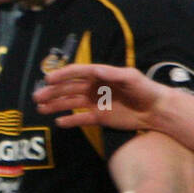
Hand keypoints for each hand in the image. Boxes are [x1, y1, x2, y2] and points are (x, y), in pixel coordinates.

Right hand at [33, 62, 168, 129]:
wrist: (156, 110)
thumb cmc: (145, 89)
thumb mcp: (131, 77)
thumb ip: (113, 73)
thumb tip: (96, 69)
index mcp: (100, 75)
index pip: (76, 73)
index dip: (62, 75)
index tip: (48, 79)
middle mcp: (94, 88)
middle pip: (69, 89)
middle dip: (52, 92)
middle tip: (37, 97)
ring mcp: (95, 103)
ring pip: (71, 104)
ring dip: (56, 105)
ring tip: (41, 109)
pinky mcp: (99, 117)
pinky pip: (81, 119)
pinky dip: (71, 121)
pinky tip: (59, 122)